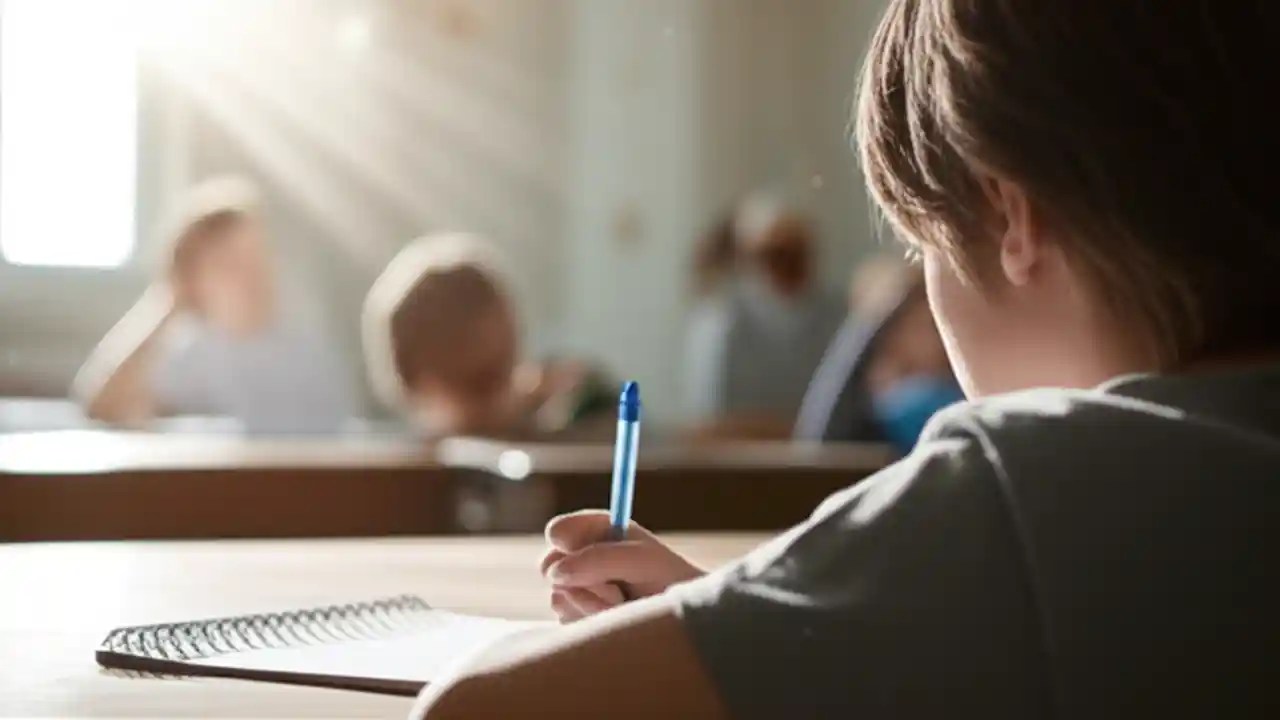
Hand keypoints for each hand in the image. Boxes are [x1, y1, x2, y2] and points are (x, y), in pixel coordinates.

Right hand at [539, 510, 704, 622]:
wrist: (684, 625)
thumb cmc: (670, 581)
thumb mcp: (642, 560)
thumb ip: (599, 558)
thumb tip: (556, 573)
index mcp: (601, 534)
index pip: (561, 531)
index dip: (562, 538)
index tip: (571, 547)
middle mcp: (586, 561)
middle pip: (549, 565)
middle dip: (578, 578)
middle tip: (612, 585)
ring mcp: (580, 592)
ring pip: (557, 597)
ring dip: (591, 603)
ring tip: (623, 603)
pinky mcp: (579, 621)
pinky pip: (566, 623)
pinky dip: (591, 621)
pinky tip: (615, 620)